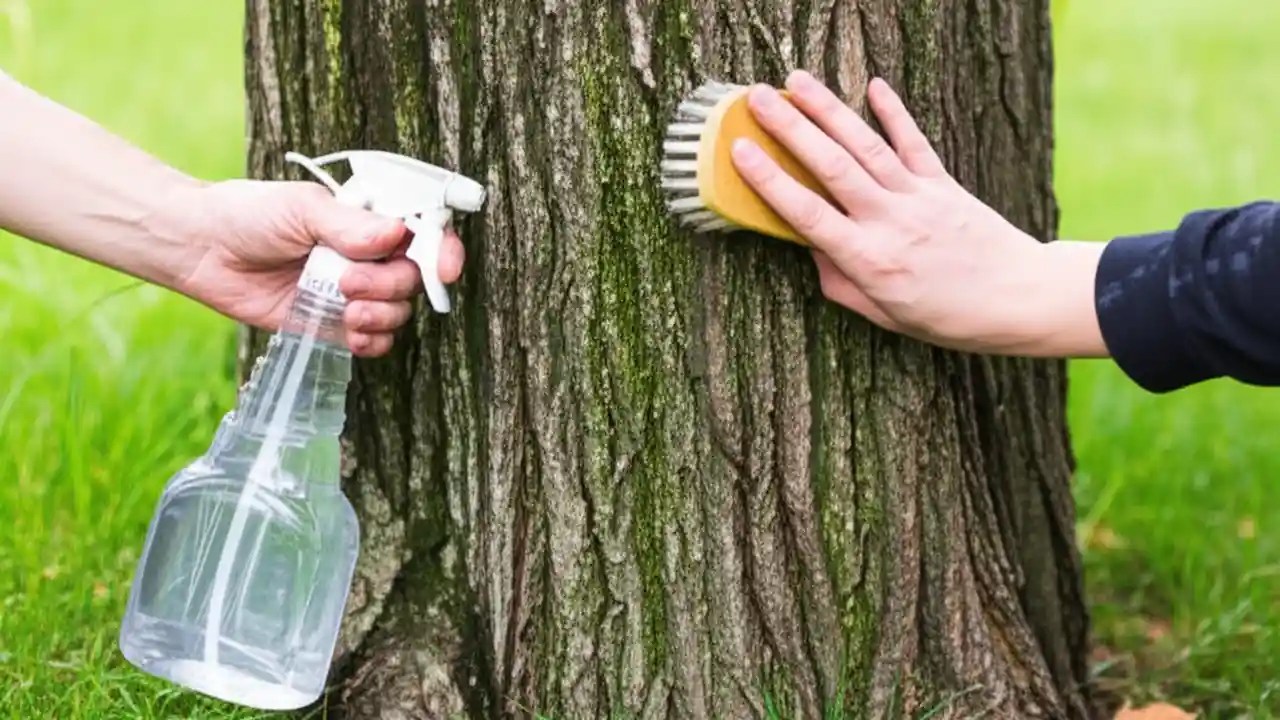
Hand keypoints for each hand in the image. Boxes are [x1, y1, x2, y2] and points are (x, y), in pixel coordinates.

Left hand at [171, 179, 464, 356]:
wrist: (203, 250)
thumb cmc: (250, 215)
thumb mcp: (301, 209)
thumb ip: (349, 225)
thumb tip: (396, 235)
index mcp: (370, 219)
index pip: (425, 233)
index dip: (443, 250)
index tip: (444, 268)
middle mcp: (370, 256)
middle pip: (414, 278)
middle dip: (390, 285)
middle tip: (349, 282)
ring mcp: (355, 291)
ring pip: (398, 311)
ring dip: (380, 314)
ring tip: (345, 307)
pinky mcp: (336, 323)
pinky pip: (375, 340)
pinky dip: (371, 341)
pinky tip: (351, 332)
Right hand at [730, 71, 1105, 357]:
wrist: (1018, 298)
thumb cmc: (948, 318)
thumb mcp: (884, 316)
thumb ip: (840, 283)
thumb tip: (809, 247)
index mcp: (869, 260)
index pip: (808, 214)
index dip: (770, 180)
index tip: (739, 151)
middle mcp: (890, 221)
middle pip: (831, 166)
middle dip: (790, 128)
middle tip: (756, 99)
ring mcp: (918, 197)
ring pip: (865, 146)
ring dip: (828, 109)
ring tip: (796, 81)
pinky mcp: (943, 183)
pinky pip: (913, 142)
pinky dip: (894, 112)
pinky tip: (874, 86)